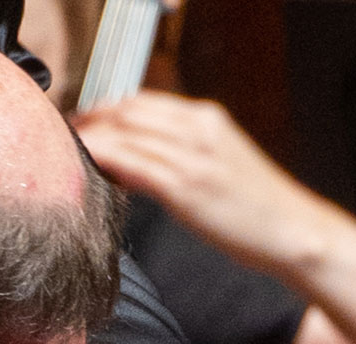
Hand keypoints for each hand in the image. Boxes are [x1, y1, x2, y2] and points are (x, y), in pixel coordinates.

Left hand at [73, 91, 349, 274]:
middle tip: (62, 137)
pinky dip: (104, 160)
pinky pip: (132, 164)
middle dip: (88, 121)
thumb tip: (130, 154)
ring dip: (89, 140)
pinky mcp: (186, 187)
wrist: (293, 230)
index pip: (138, 100)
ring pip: (124, 134)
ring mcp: (192, 157)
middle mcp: (198, 129)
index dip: (101, 108)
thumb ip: (178, 148)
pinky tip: (88, 168)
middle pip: (124, 112)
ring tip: (66, 153)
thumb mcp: (217, 159)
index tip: (79, 122)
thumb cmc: (252, 203)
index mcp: (205, 117)